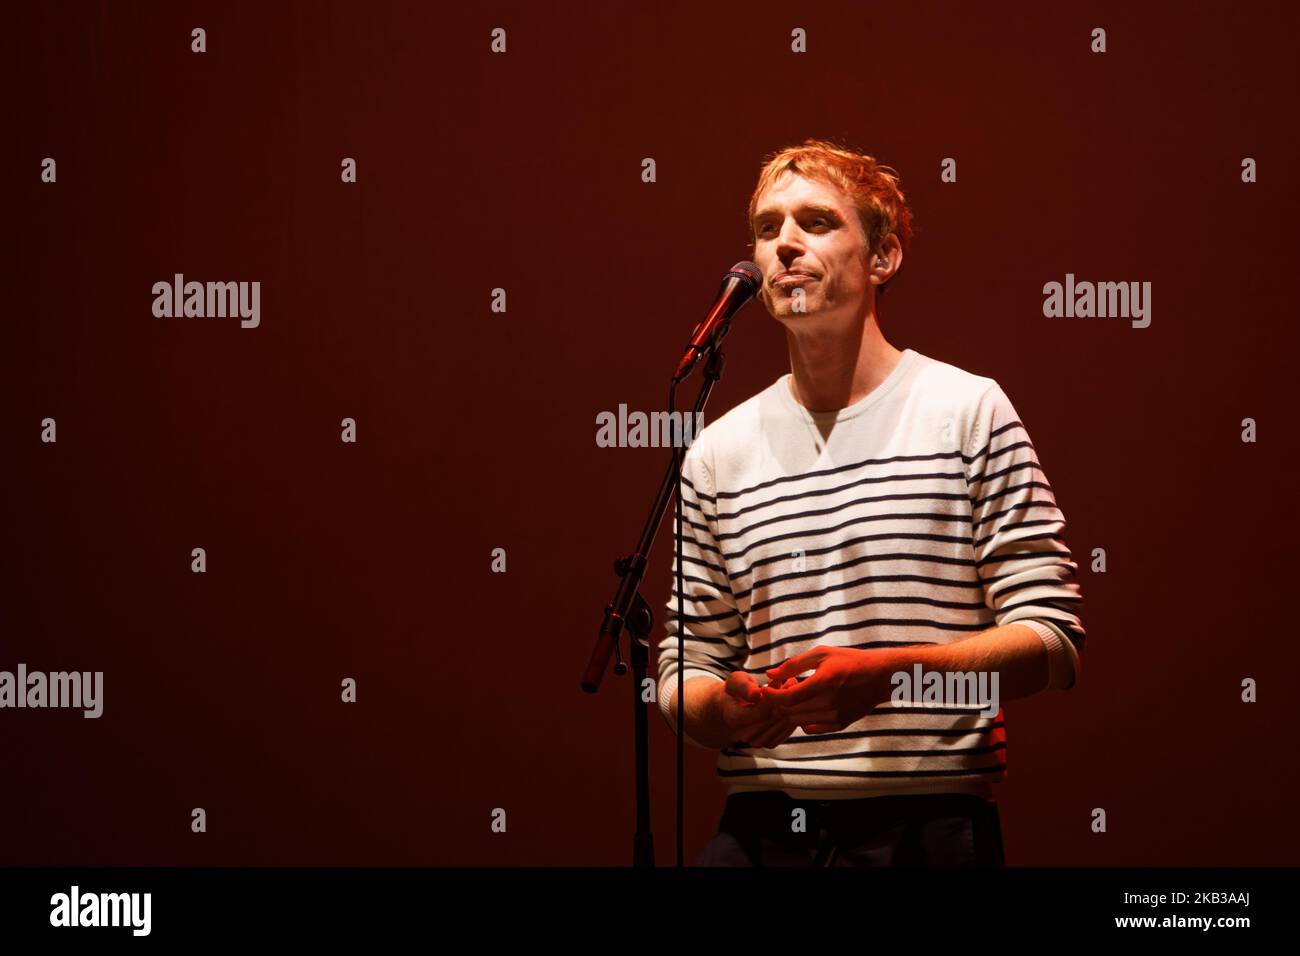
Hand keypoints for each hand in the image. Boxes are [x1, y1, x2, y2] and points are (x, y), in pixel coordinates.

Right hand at [719, 672, 799, 749]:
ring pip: (783, 725)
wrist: (731, 710)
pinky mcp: (769, 743)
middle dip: (785, 699)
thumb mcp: (734, 682)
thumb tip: (756, 694)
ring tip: (792, 688)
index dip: (773, 695)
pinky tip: (791, 703)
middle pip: (774, 718)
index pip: (762, 710)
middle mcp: (746, 735)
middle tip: (792, 681)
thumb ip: (744, 686)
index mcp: (735, 718)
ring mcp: (758, 742)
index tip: (780, 680)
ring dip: (791, 706)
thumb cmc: (734, 692)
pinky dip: (792, 716)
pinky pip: (787, 730)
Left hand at [760, 646, 894, 733]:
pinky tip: (806, 706)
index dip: (771, 696)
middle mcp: (829, 703)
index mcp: (824, 681)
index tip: (766, 690)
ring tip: (792, 696)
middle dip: (777, 702)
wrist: (880, 677)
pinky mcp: (839, 725)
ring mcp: (835, 716)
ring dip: (788, 711)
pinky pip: (810, 729)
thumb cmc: (850, 661)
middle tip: (778, 690)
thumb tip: (770, 674)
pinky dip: (802, 720)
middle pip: (790, 711)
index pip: (788, 697)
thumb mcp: (822, 654)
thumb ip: (794, 665)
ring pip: (797, 721)